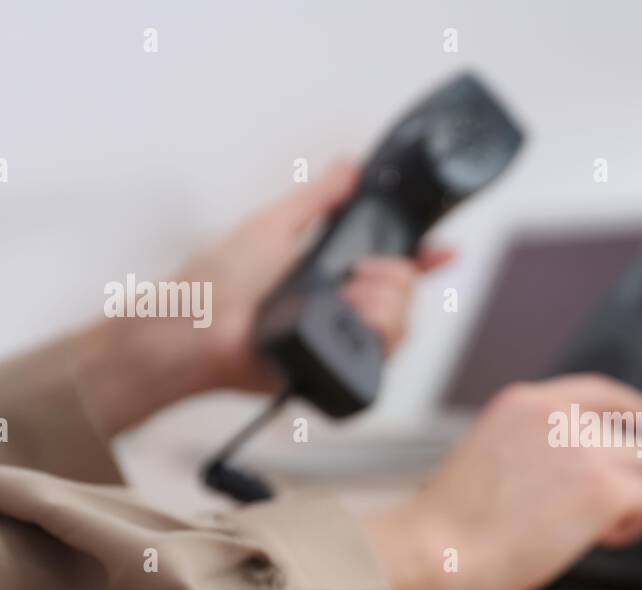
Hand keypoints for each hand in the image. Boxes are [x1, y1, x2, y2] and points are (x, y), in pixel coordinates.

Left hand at [76, 160, 453, 436]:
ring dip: (383, 303)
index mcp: (330, 273)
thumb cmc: (218, 282)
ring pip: (401, 324)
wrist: (197, 330)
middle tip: (361, 273)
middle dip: (394, 276)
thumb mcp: (274, 225)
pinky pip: (382, 354)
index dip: (423, 259)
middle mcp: (342, 309)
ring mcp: (343, 341)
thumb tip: (350, 166)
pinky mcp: (341, 371)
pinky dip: (374, 331)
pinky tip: (352, 318)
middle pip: (405, 292)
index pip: (392, 266)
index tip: (444, 250)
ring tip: (348, 296)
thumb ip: (317, 198)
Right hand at [365, 375, 641, 589]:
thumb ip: (535, 447)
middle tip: (598, 512)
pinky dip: (634, 524)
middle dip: (625, 476)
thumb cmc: (447, 525)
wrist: (432, 550)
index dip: (641, 409)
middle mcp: (559, 415)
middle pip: (633, 437)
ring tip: (593, 528)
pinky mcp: (604, 487)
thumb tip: (574, 472)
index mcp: (526, 404)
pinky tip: (602, 539)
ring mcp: (585, 448)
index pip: (602, 392)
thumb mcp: (490, 457)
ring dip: (630, 500)